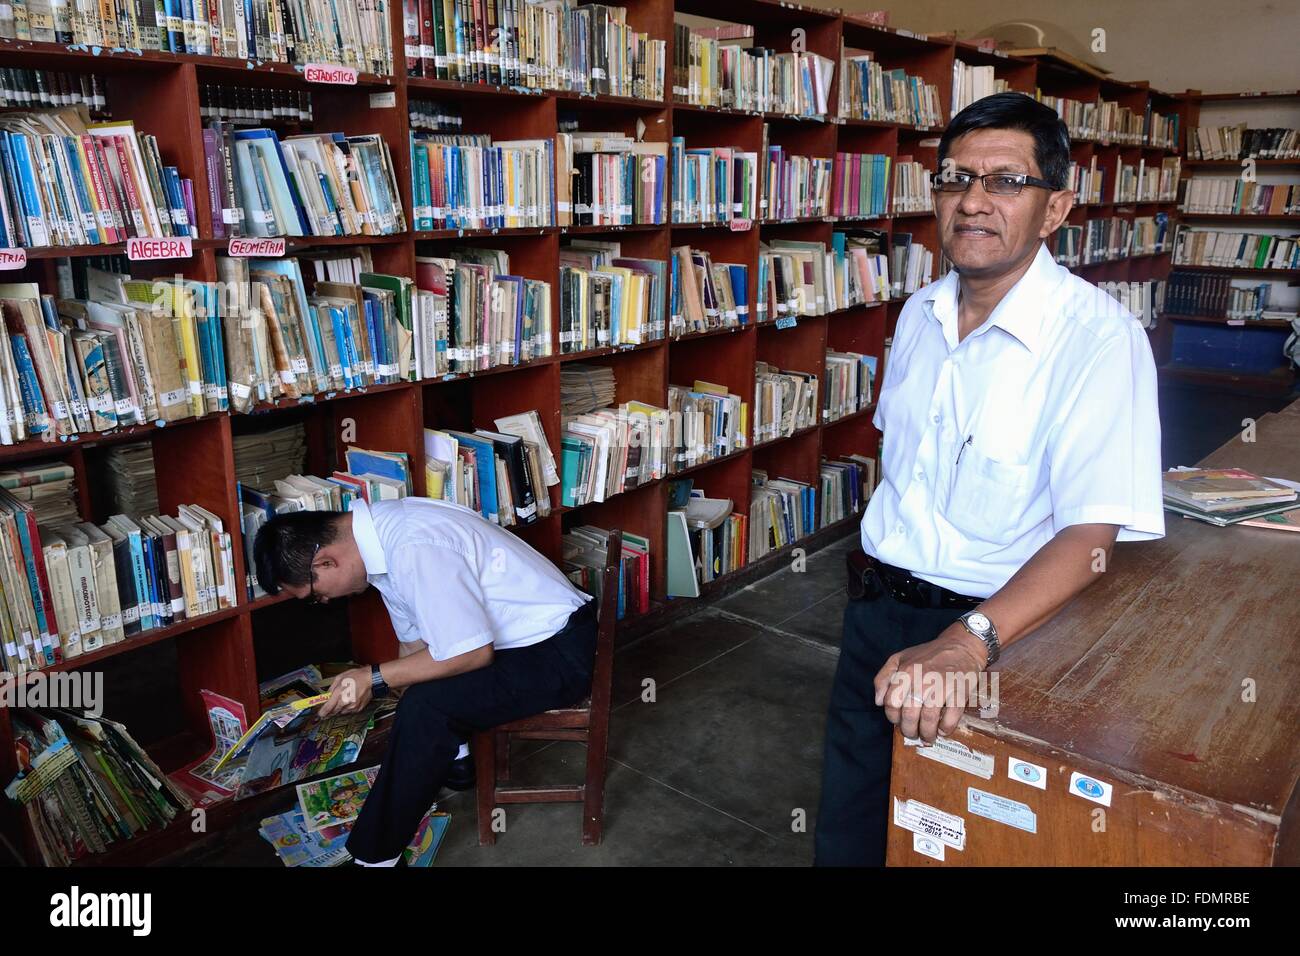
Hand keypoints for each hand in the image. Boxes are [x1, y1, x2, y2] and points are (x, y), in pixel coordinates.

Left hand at [319, 667, 373, 716]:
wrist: (371, 679)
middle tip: (326, 710)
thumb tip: (326, 696)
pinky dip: (346, 708)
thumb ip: (331, 688)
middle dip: (329, 712)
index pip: (327, 708)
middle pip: (333, 712)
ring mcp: (352, 707)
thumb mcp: (340, 678)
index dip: (322, 713)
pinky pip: (349, 711)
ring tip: (341, 701)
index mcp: (340, 693)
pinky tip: (349, 701)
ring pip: (341, 712)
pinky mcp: (358, 709)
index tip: (320, 714)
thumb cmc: (356, 676)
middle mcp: (346, 702)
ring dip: (338, 709)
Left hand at [873, 625, 987, 742]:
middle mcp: (921, 680)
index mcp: (905, 672)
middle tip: (912, 734)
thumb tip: (878, 702)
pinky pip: (951, 718)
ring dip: (927, 734)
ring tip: (927, 737)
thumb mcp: (899, 658)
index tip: (898, 722)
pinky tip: (942, 730)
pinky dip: (946, 729)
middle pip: (909, 715)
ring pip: (929, 720)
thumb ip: (883, 677)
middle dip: (909, 730)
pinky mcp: (959, 693)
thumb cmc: (928, 654)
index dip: (892, 717)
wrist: (960, 646)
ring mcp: (941, 687)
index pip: (891, 703)